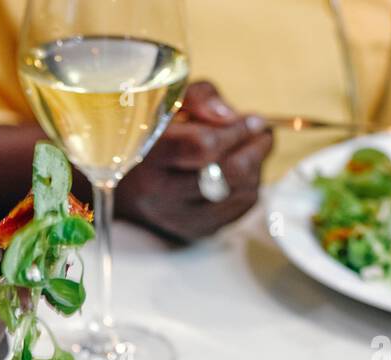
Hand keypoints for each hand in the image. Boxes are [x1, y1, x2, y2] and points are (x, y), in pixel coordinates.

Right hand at [116, 81, 272, 243]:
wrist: (129, 187)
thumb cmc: (154, 136)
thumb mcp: (170, 104)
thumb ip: (200, 97)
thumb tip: (230, 116)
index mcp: (149, 157)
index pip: (203, 146)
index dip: (235, 130)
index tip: (251, 118)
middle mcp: (162, 194)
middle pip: (229, 173)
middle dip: (254, 148)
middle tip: (261, 132)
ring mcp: (181, 219)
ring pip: (242, 191)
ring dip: (256, 166)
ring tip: (251, 148)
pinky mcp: (197, 231)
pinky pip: (242, 207)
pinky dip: (250, 184)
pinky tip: (242, 171)